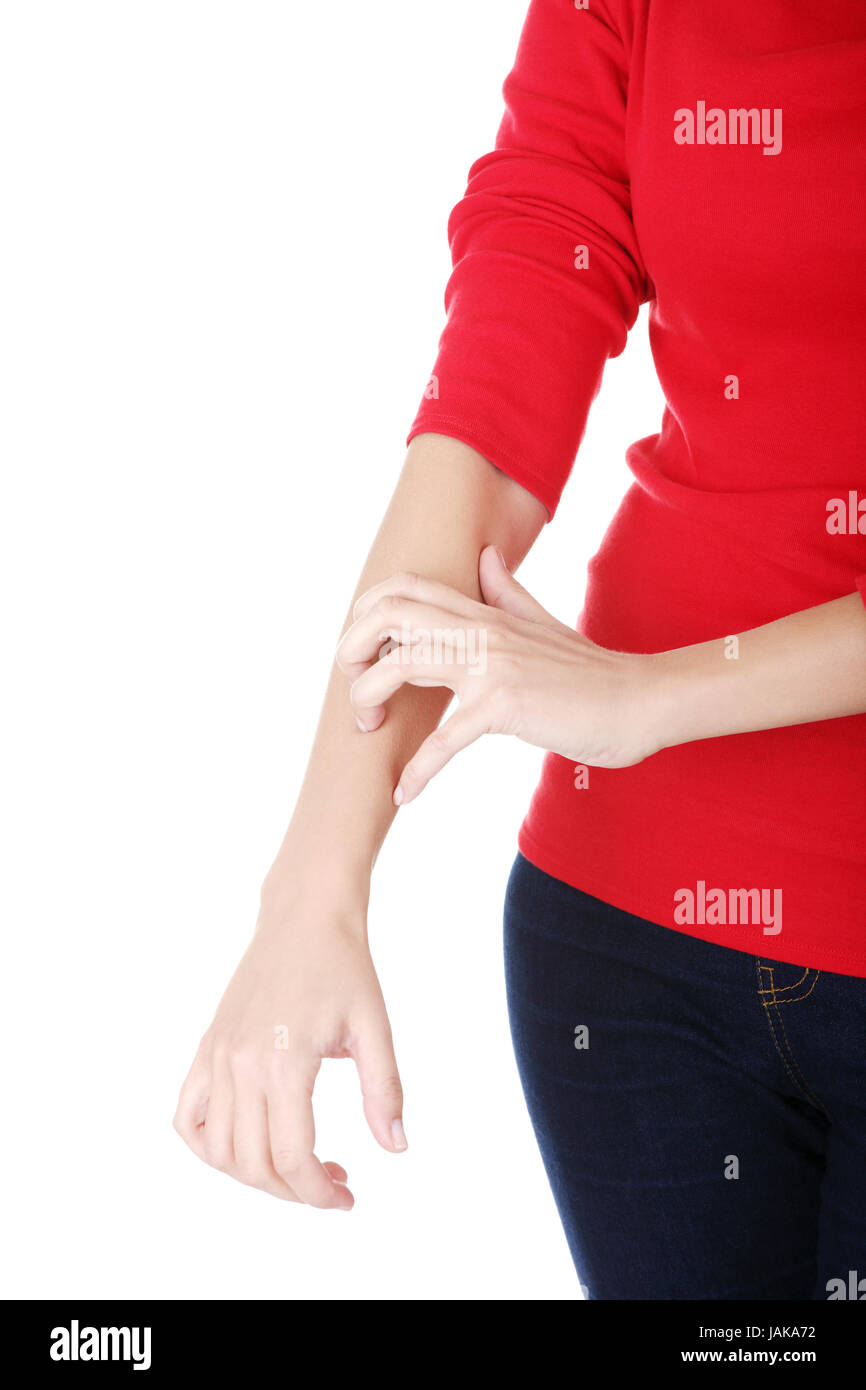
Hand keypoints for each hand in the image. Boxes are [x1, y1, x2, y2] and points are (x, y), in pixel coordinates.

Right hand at [173, 876, 405, 1206]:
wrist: (304, 916)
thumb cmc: (344, 966)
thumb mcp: (374, 1027)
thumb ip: (384, 1090)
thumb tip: (396, 1147)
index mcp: (283, 1061)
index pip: (291, 1157)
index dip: (319, 1193)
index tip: (347, 1197)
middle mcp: (240, 1063)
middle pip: (253, 1163)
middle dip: (294, 1190)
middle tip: (332, 1184)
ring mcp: (217, 1055)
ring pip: (218, 1149)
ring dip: (254, 1176)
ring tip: (296, 1168)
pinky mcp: (207, 1047)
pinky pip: (187, 1116)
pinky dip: (207, 1147)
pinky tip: (243, 1149)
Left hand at [336, 545, 662, 803]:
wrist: (641, 701)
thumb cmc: (592, 673)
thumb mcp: (542, 625)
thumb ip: (508, 592)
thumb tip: (487, 557)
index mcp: (484, 612)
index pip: (403, 588)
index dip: (365, 616)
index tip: (361, 656)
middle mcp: (481, 629)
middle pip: (388, 614)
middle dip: (351, 651)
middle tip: (357, 697)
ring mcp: (492, 663)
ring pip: (401, 664)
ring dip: (367, 699)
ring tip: (368, 733)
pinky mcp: (505, 704)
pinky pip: (444, 737)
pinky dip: (417, 770)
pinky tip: (405, 794)